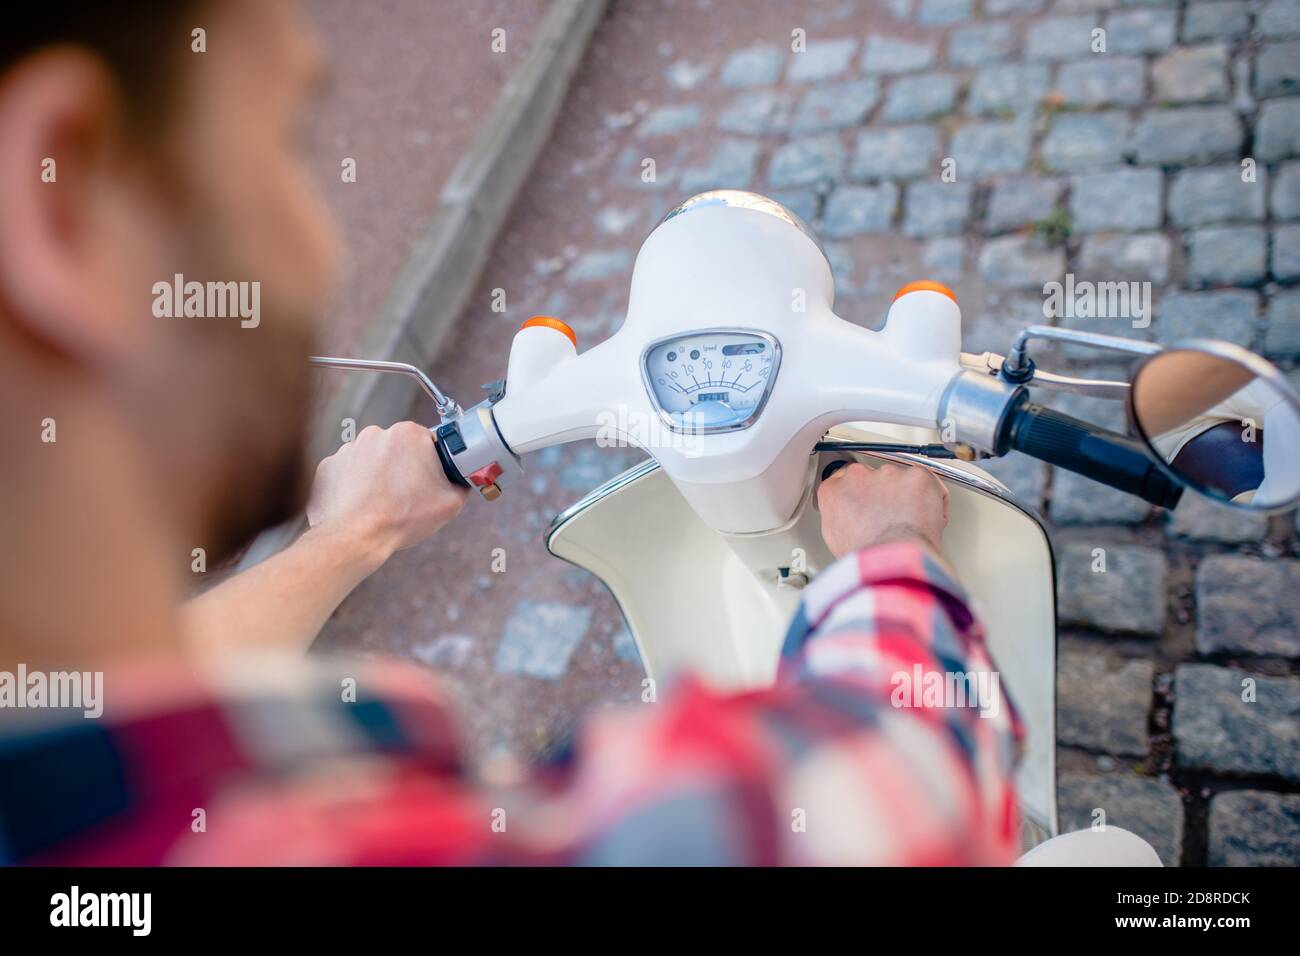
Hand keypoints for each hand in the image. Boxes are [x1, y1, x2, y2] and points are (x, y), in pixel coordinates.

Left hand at [306, 422, 467, 564]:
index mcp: (408, 434)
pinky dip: (354, 485)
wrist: (356, 538)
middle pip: (397, 449)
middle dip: (403, 467)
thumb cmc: (402, 518)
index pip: (427, 441)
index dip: (431, 463)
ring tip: (382, 503)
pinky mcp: (328, 466)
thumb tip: (459, 479)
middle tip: (407, 496)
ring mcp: (348, 449)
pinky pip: (348, 472)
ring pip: (371, 460)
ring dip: (377, 476)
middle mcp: (376, 434)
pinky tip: (362, 505)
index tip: (428, 481)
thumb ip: (461, 482)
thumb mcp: (450, 503)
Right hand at [817, 461, 948, 559]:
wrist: (894, 561)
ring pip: (900, 478)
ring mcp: (888, 474)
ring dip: (906, 494)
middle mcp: (858, 476)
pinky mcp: (917, 476)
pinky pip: (927, 482)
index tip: (867, 502)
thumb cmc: (868, 555)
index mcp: (834, 490)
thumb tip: (848, 516)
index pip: (844, 479)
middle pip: (872, 476)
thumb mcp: (836, 538)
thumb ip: (839, 515)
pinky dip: (930, 496)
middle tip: (890, 516)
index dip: (859, 492)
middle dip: (883, 492)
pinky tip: (925, 517)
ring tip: (908, 521)